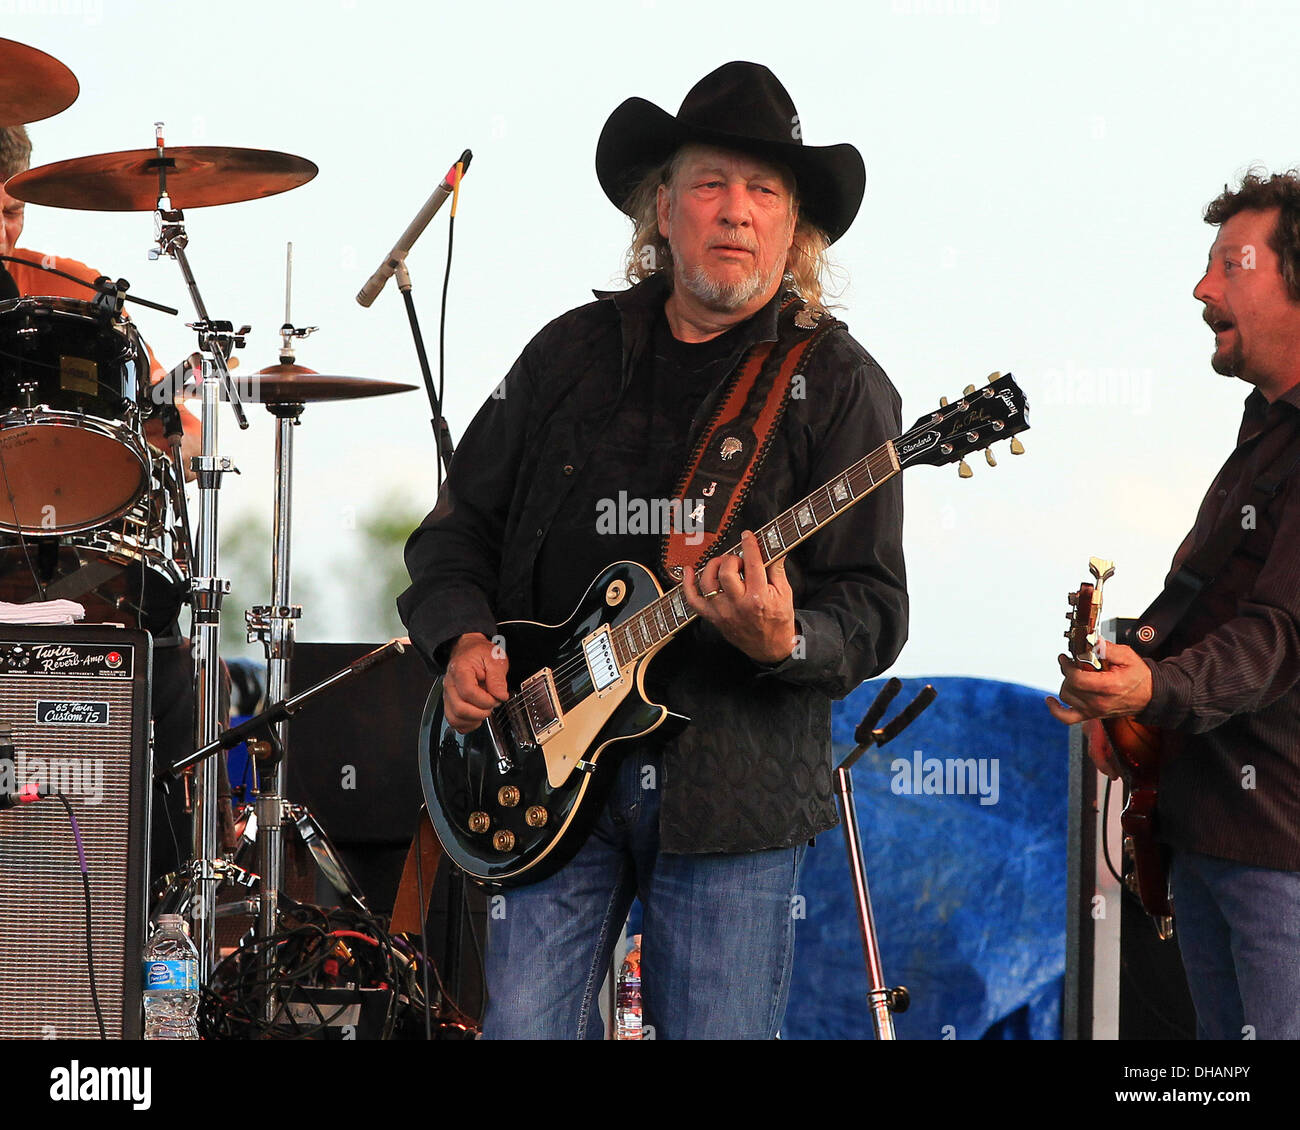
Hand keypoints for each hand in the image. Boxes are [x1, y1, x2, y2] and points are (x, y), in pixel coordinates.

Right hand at [443, 632, 508, 732]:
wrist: (469, 649)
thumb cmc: (481, 653)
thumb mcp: (495, 659)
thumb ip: (498, 678)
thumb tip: (500, 695)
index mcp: (460, 670)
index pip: (468, 693)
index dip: (485, 700)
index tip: (496, 697)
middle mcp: (450, 684)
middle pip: (460, 709)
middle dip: (481, 712)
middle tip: (492, 704)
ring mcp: (448, 695)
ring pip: (455, 719)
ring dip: (474, 719)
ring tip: (485, 709)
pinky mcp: (450, 703)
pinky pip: (454, 722)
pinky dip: (467, 724)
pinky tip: (477, 716)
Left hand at [682, 530, 797, 664]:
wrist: (771, 648)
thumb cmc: (778, 620)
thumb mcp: (785, 594)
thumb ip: (776, 569)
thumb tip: (774, 548)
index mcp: (759, 597)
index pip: (751, 564)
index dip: (748, 546)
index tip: (747, 536)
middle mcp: (738, 605)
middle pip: (726, 572)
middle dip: (731, 560)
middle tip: (738, 562)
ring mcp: (723, 612)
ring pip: (708, 583)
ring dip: (713, 567)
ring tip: (723, 565)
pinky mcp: (714, 618)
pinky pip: (693, 601)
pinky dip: (687, 585)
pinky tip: (689, 572)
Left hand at [1046, 642, 1153, 724]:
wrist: (1150, 695)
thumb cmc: (1139, 677)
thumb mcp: (1127, 656)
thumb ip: (1107, 648)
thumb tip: (1091, 641)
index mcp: (1108, 687)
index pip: (1077, 679)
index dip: (1068, 666)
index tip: (1067, 658)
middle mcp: (1100, 702)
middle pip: (1069, 687)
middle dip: (1068, 672)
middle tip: (1073, 663)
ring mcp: (1094, 710)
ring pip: (1067, 697)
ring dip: (1066, 684)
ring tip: (1073, 675)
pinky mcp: (1092, 714)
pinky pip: (1067, 718)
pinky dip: (1056, 710)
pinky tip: (1051, 700)